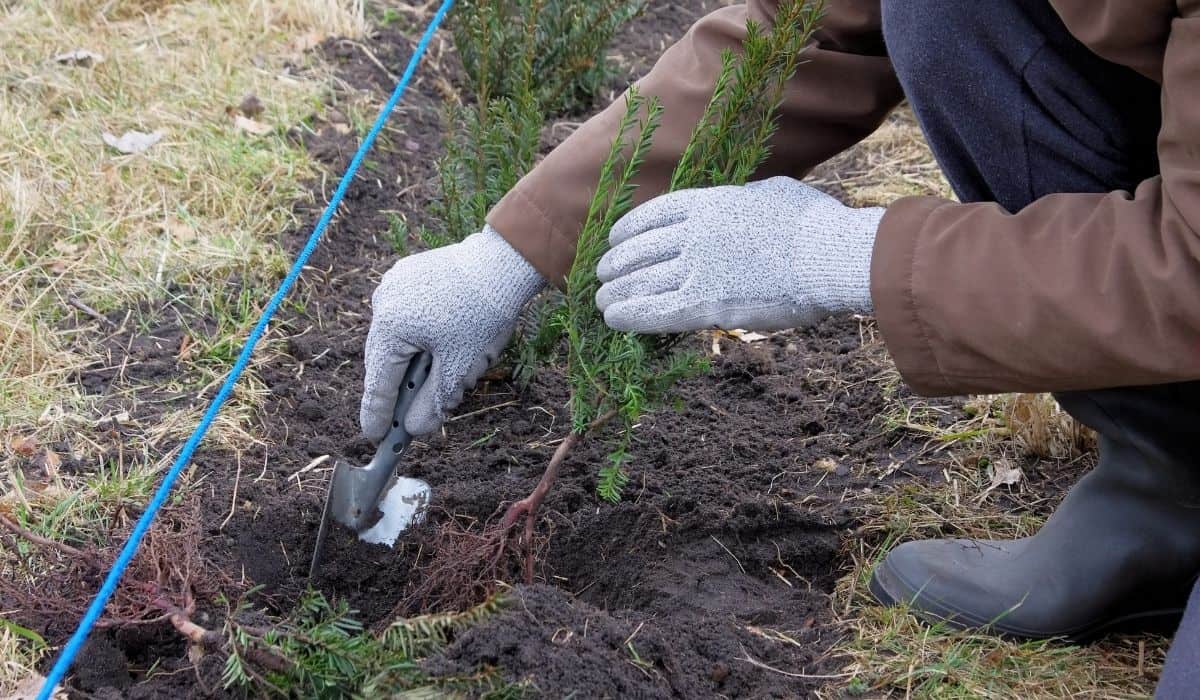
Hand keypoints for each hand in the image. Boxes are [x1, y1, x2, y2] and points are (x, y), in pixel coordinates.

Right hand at [361, 226, 543, 438]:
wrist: (504, 262)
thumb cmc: (483, 315)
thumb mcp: (459, 369)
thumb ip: (432, 403)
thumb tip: (414, 429)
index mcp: (389, 328)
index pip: (379, 383)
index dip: (377, 414)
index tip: (374, 436)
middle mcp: (382, 303)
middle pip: (384, 359)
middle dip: (397, 388)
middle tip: (402, 418)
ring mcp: (393, 284)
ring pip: (394, 336)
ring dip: (409, 359)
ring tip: (430, 378)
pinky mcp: (407, 273)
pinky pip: (404, 313)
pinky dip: (416, 333)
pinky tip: (437, 342)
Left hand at [595, 176, 883, 333]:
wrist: (829, 257)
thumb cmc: (814, 224)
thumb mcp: (773, 194)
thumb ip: (746, 200)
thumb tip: (744, 201)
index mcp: (709, 203)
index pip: (653, 215)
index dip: (628, 230)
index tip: (615, 239)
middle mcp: (694, 234)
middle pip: (640, 250)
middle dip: (617, 263)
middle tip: (602, 273)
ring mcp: (697, 269)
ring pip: (642, 282)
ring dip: (617, 292)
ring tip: (602, 300)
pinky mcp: (706, 305)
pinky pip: (656, 312)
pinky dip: (630, 314)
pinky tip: (614, 318)